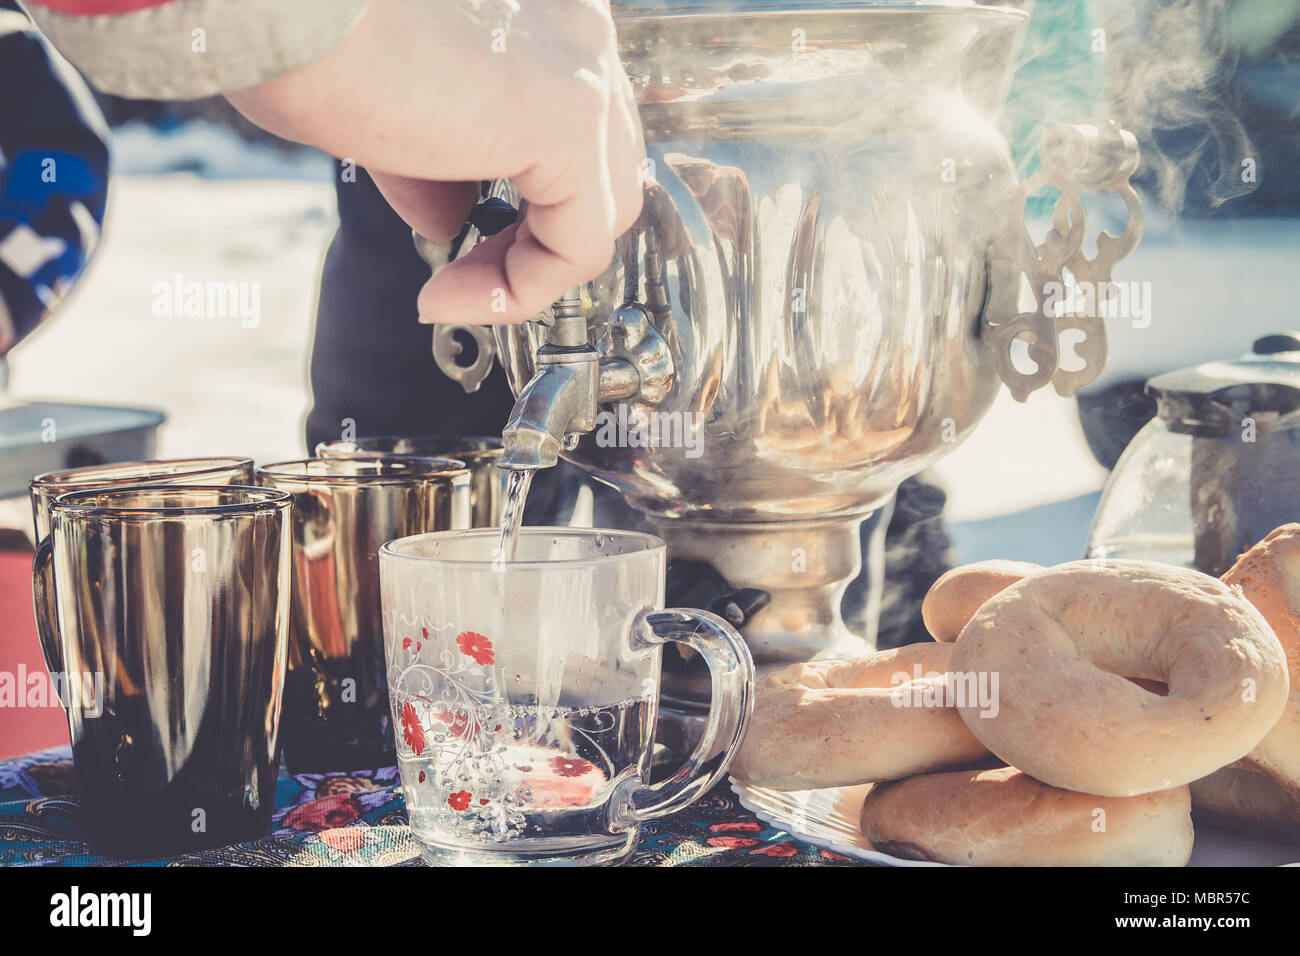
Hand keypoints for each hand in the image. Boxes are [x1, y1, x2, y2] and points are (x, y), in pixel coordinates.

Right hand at [227, 0, 643, 323]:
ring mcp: (584, 73)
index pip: (573, 132)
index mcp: (544, 17)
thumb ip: (438, 164)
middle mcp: (578, 33)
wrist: (273, 3)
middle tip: (458, 273)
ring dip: (527, 269)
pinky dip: (520, 290)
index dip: (523, 203)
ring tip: (452, 292)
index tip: (453, 248)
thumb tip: (449, 218)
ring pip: (604, 211)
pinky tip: (449, 296)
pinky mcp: (570, 123)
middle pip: (603, 170)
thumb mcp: (388, 112)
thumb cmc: (301, 29)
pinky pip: (579, 245)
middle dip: (533, 236)